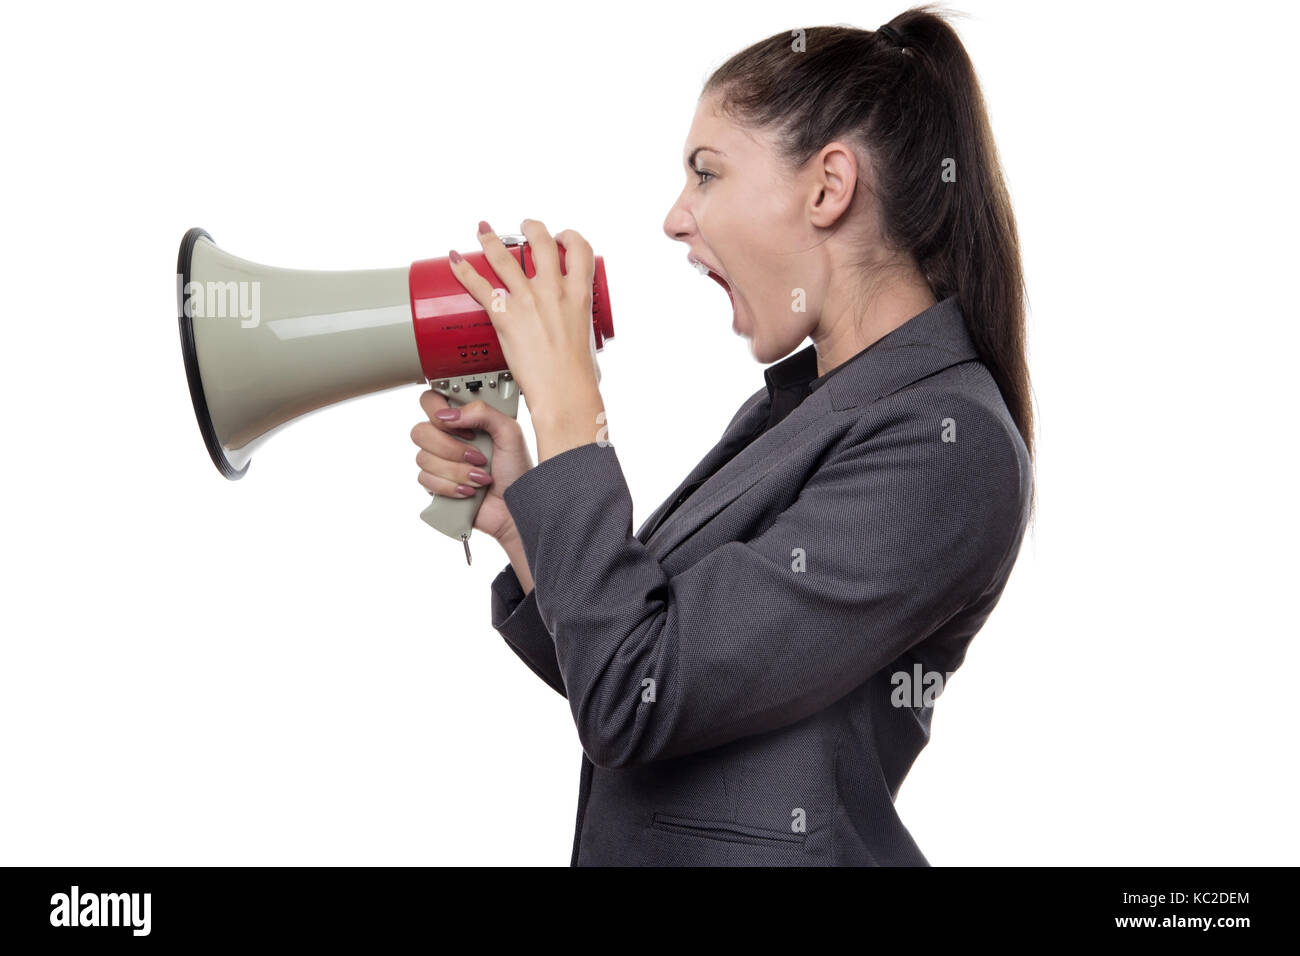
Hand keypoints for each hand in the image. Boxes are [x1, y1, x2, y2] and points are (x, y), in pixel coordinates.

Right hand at [410, 388, 534, 542]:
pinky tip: (468, 491)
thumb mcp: (510, 433)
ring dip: (457, 471)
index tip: (461, 427)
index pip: (430, 401)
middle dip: (451, 448)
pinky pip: (425, 480)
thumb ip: (483, 412)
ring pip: (423, 458)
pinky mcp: (436, 485)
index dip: (438, 411)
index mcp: (464, 420)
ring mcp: (440, 462)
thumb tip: (449, 414)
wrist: (514, 510)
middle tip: (477, 456)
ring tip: (480, 478)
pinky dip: (450, 487)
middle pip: (420, 431)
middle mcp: (448, 438)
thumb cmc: (517, 472)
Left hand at [447, 219, 602, 418]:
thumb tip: (580, 341)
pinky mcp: (504, 316)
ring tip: (483, 231)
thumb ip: (581, 332)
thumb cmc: (579, 376)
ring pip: (503, 256)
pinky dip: (463, 271)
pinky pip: (478, 285)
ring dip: (490, 239)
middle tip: (524, 228)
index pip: (579, 249)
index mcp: (579, 294)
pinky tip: (454, 261)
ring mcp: (527, 300)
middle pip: (540, 241)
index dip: (569, 237)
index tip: (562, 238)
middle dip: (530, 228)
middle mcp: (552, 289)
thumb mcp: (589, 342)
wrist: (564, 392)